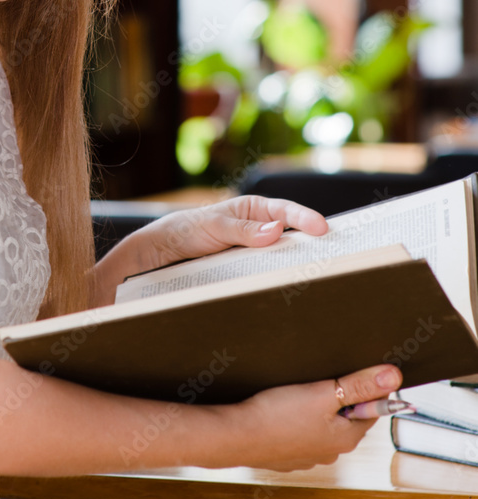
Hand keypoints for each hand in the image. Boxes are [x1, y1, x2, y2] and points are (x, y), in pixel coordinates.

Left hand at [129, 195, 328, 274]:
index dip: (305, 218)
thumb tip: (275, 230)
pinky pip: (268, 273)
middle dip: (311, 244)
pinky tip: (287, 288)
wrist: (165, 252)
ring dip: (296, 265)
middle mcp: (259, 229)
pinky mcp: (248, 270)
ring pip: (282, 257)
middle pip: (291, 236)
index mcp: (254, 209)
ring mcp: (255, 251)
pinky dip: (278, 278)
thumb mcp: (214, 226)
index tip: (321, 229)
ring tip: (317, 274)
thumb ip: (243, 230)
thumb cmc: (189, 229)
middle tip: (333, 255)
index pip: (285, 211)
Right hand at [220, 363, 402, 471]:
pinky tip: (280, 409)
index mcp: (347, 437)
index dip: (364, 388)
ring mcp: (307, 455)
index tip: (349, 372)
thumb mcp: (323, 393)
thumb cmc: (276, 416)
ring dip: (315, 409)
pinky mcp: (286, 453)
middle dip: (337, 397)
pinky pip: (299, 432)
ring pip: (321, 425)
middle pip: (346, 416)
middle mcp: (331, 451)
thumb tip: (393, 376)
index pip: (372, 409)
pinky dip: (294, 420)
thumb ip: (358, 384)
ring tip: (296, 392)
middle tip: (319, 379)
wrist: (236, 436)